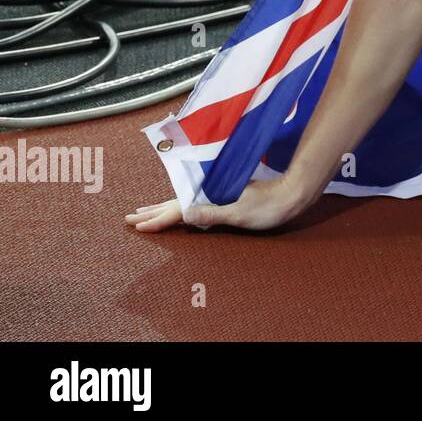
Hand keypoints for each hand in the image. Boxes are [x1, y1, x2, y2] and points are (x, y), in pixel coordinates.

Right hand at [125, 175, 311, 232]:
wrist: (293, 193)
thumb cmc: (270, 206)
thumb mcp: (240, 213)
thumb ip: (212, 213)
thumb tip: (183, 213)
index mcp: (211, 197)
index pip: (177, 210)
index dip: (156, 219)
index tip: (136, 226)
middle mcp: (212, 194)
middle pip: (175, 203)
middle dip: (152, 211)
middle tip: (128, 218)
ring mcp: (219, 195)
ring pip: (183, 202)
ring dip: (163, 208)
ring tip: (145, 212)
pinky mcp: (227, 197)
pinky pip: (195, 203)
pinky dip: (181, 207)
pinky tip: (178, 209)